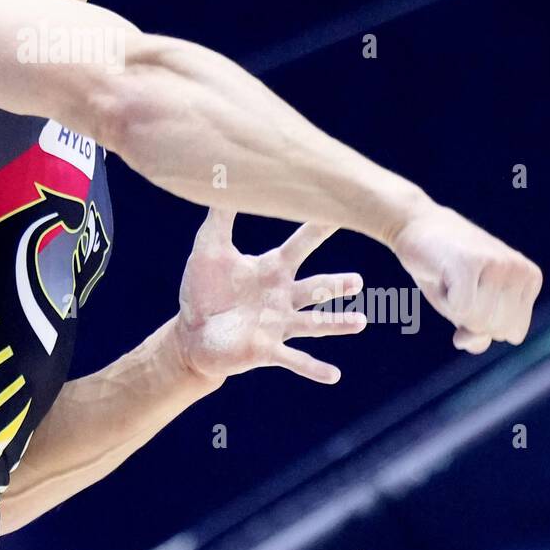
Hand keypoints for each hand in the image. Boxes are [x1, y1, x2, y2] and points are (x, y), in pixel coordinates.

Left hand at [174, 208, 366, 384]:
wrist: (191, 333)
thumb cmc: (204, 289)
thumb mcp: (209, 247)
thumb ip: (219, 216)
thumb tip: (220, 173)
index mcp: (273, 269)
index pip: (302, 244)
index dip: (320, 228)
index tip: (345, 211)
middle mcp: (284, 296)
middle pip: (316, 287)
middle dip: (337, 283)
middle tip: (358, 279)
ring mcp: (279, 325)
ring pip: (314, 324)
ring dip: (337, 324)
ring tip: (359, 322)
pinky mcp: (267, 350)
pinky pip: (294, 360)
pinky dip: (313, 367)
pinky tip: (333, 375)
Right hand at [389, 201, 542, 352]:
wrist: (415, 226)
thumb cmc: (444, 269)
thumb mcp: (470, 308)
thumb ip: (480, 334)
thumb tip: (465, 341)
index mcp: (530, 278)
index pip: (513, 333)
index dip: (482, 321)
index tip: (471, 290)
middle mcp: (520, 270)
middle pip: (496, 330)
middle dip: (468, 316)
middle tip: (457, 282)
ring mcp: (498, 264)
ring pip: (479, 322)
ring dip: (454, 307)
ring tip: (450, 276)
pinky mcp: (471, 263)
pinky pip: (461, 310)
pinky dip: (444, 300)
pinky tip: (442, 273)